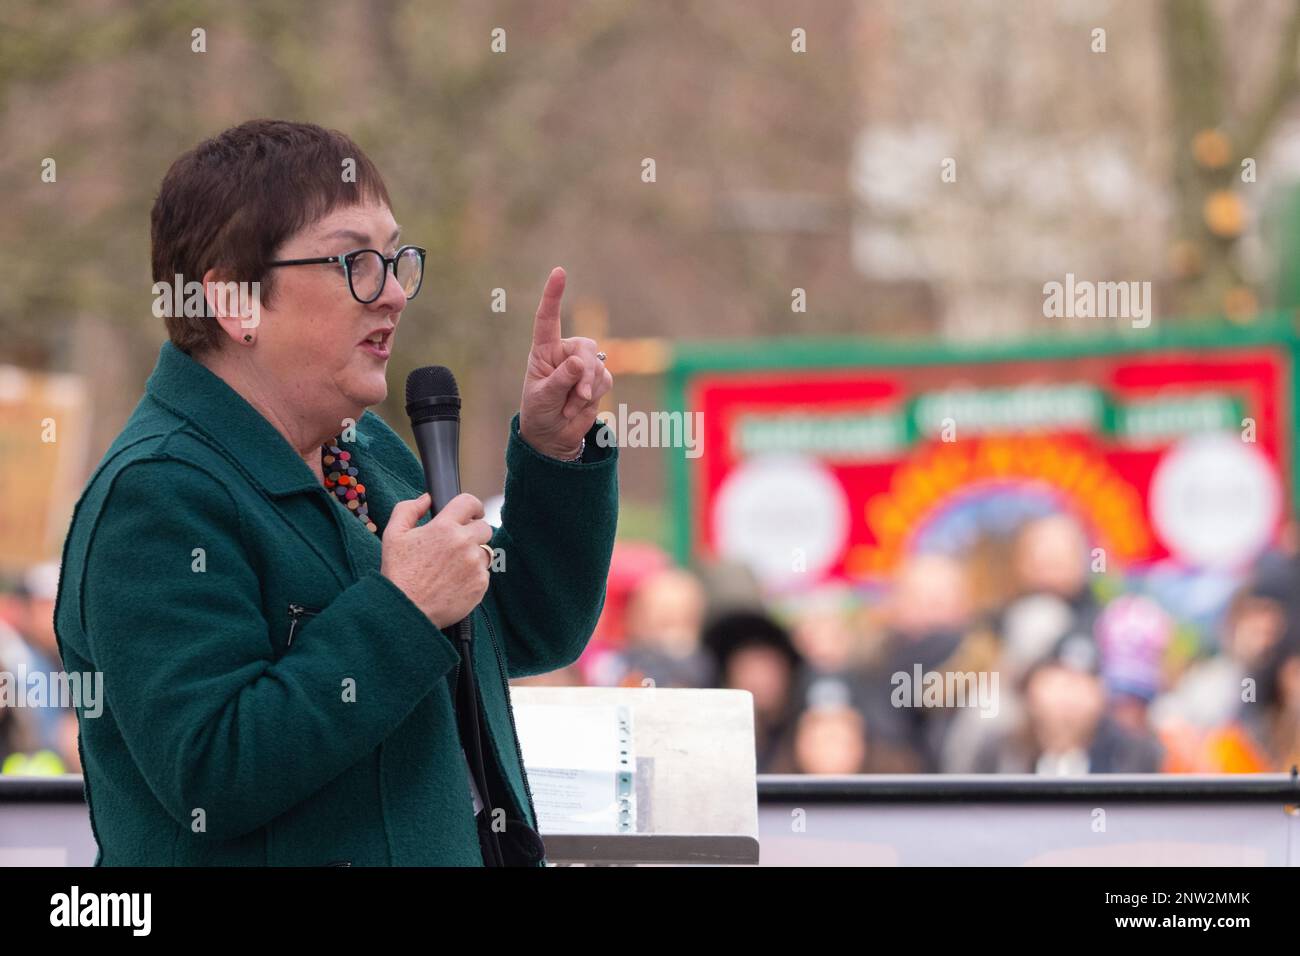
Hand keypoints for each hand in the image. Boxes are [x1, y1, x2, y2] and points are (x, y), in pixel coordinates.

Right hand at [380, 492, 492, 629]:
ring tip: (453, 568)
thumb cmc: (398, 573)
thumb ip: (408, 510)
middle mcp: (463, 543)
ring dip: (474, 556)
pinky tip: (455, 583)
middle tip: (458, 545)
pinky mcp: (480, 584)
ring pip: (485, 552)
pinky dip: (473, 576)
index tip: (472, 513)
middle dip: (473, 533)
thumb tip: (426, 498)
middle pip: (484, 528)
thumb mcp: (393, 535)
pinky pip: (484, 574)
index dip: (473, 506)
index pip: (470, 503)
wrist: (406, 610)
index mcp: (444, 527)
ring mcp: (474, 564)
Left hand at [518, 266, 613, 458]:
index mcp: (544, 350)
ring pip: (598, 366)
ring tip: (569, 406)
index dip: (553, 295)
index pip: (547, 319)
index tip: (559, 272)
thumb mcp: (543, 397)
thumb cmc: (539, 412)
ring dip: (587, 390)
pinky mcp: (597, 379)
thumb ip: (560, 380)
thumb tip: (580, 362)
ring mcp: (584, 365)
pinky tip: (579, 406)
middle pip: (586, 347)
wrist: (553, 435)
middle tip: (576, 395)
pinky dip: (594, 396)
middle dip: (585, 372)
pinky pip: (605, 380)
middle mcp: (565, 353)